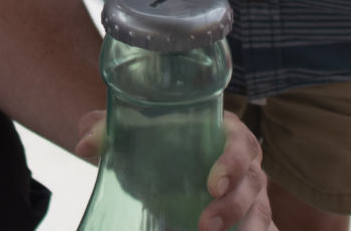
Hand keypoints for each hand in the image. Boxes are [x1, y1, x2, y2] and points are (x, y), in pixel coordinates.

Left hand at [75, 108, 270, 230]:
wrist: (169, 170)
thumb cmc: (160, 145)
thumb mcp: (137, 136)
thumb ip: (109, 130)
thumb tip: (85, 144)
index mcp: (224, 132)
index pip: (239, 140)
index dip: (232, 161)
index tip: (213, 184)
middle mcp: (246, 162)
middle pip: (252, 182)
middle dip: (233, 206)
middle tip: (205, 225)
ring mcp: (253, 193)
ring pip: (261, 211)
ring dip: (245, 228)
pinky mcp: (253, 218)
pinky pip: (265, 229)